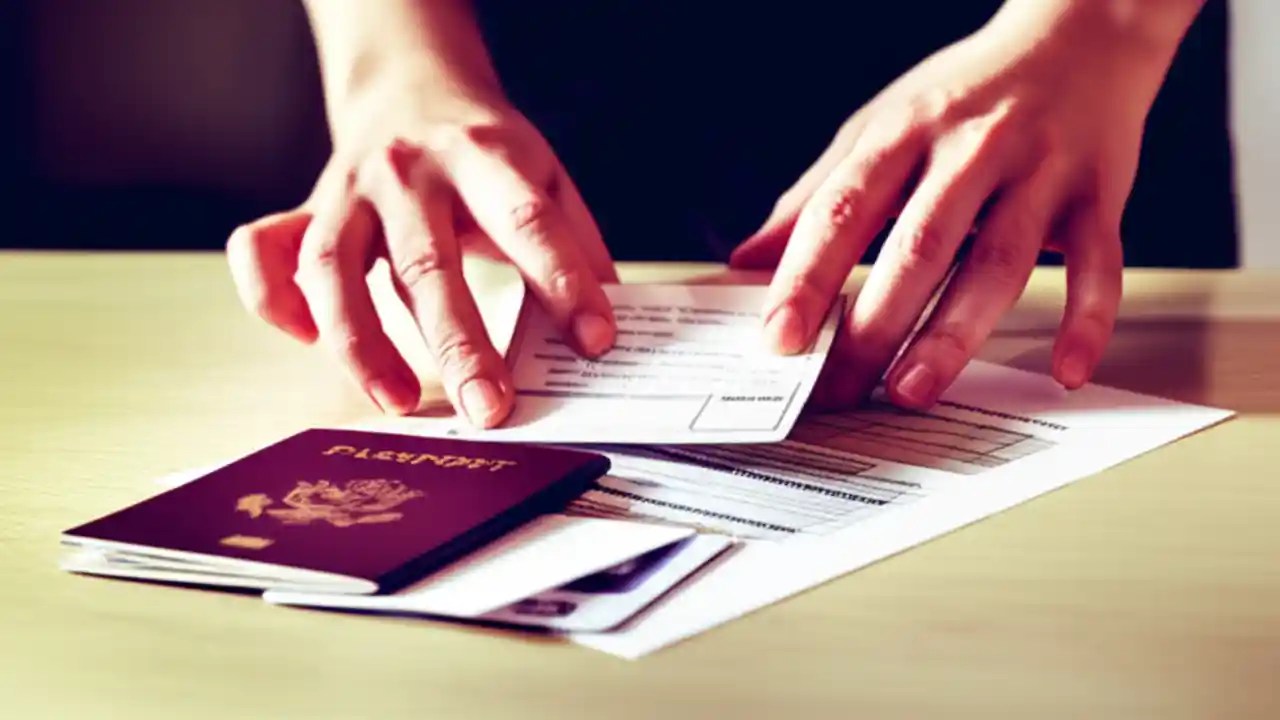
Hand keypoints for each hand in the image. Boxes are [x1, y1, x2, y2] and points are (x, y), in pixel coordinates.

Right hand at [226, 81, 616, 426]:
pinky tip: (304, 340)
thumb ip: (576, 244)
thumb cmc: (485, 150)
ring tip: (397, 402)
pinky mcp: (307, 211)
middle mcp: (408, 171)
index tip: (595, 343)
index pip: (527, 221)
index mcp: (483, 156)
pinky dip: (274, 300)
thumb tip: (607, 330)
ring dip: (360, 344)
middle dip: (459, 344)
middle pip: (426, 263)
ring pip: (332, 270)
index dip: (563, 283)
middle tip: (488, 409)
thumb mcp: (545, 175)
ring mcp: (349, 191)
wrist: (411, 87)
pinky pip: (265, 253)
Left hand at [732, 4, 1192, 408]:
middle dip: (872, 324)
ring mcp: (1039, 172)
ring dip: (953, 333)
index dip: (806, 276)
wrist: (1080, 31)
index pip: (844, 210)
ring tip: (910, 389)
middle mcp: (970, 150)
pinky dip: (1087, 322)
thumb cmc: (963, 93)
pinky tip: (1064, 374)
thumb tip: (743, 264)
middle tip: (836, 390)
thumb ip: (815, 198)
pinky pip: (1101, 266)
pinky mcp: (1097, 196)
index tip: (779, 337)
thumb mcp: (879, 129)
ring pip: (997, 261)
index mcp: (903, 133)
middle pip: (918, 246)